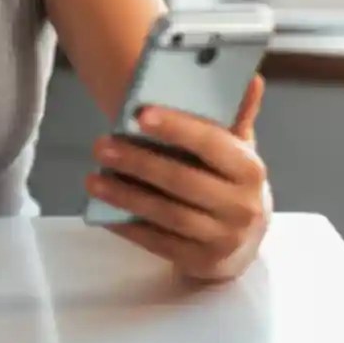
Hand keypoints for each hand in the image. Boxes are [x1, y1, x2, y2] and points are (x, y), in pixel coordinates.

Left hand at [86, 77, 271, 282]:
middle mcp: (241, 207)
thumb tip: (250, 79)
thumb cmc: (231, 185)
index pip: (212, 144)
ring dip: (125, 196)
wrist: (244, 243)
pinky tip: (104, 211)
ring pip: (166, 214)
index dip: (177, 128)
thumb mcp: (238, 151)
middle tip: (101, 145)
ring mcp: (222, 239)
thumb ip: (236, 117)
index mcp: (250, 170)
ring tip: (93, 180)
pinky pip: (158, 242)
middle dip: (138, 162)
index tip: (139, 114)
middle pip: (182, 180)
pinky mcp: (200, 263)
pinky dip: (129, 226)